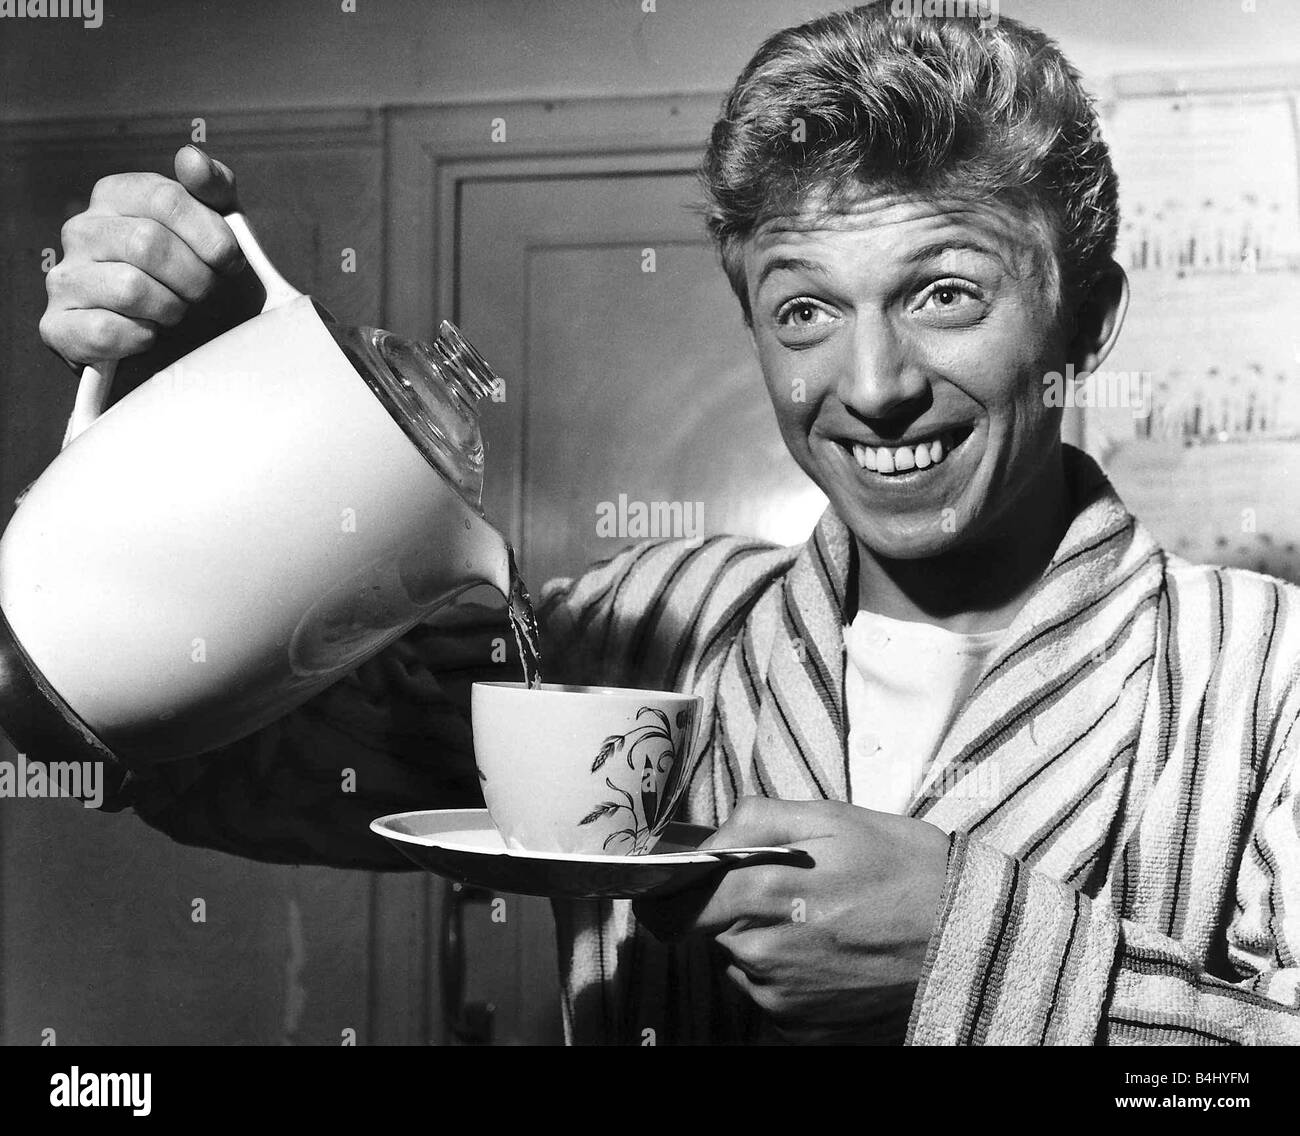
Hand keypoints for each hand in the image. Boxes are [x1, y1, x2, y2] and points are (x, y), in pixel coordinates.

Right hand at [40, 145, 248, 368]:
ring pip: (130, 289)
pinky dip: (142, 339)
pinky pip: (106, 331)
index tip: (230, 262)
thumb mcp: (218, 228)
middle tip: (205, 294)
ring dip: (172, 309)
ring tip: (177, 313)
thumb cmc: (198, 275)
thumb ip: (213, 188)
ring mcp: (65, 277)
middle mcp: (82, 230)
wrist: (180, 342)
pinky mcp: (58, 326)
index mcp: (116, 195)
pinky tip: (150, 335)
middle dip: (196, 277)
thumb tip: (190, 158)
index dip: (211, 236)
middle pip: (148, 243)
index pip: (167, 199)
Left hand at [633, 797, 951, 1043]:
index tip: (681, 881)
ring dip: (764, 942)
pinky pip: (771, 997)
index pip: (678, 903)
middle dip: (736, 908)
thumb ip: (757, 817)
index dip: (673, 889)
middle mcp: (766, 953)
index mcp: (766, 891)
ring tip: (823, 922)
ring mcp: (784, 999)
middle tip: (792, 889)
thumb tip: (706, 837)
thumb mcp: (834, 817)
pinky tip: (833, 955)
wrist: (972, 940)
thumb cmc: (907, 870)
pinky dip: (790, 976)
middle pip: (712, 930)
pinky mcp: (803, 1031)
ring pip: (742, 964)